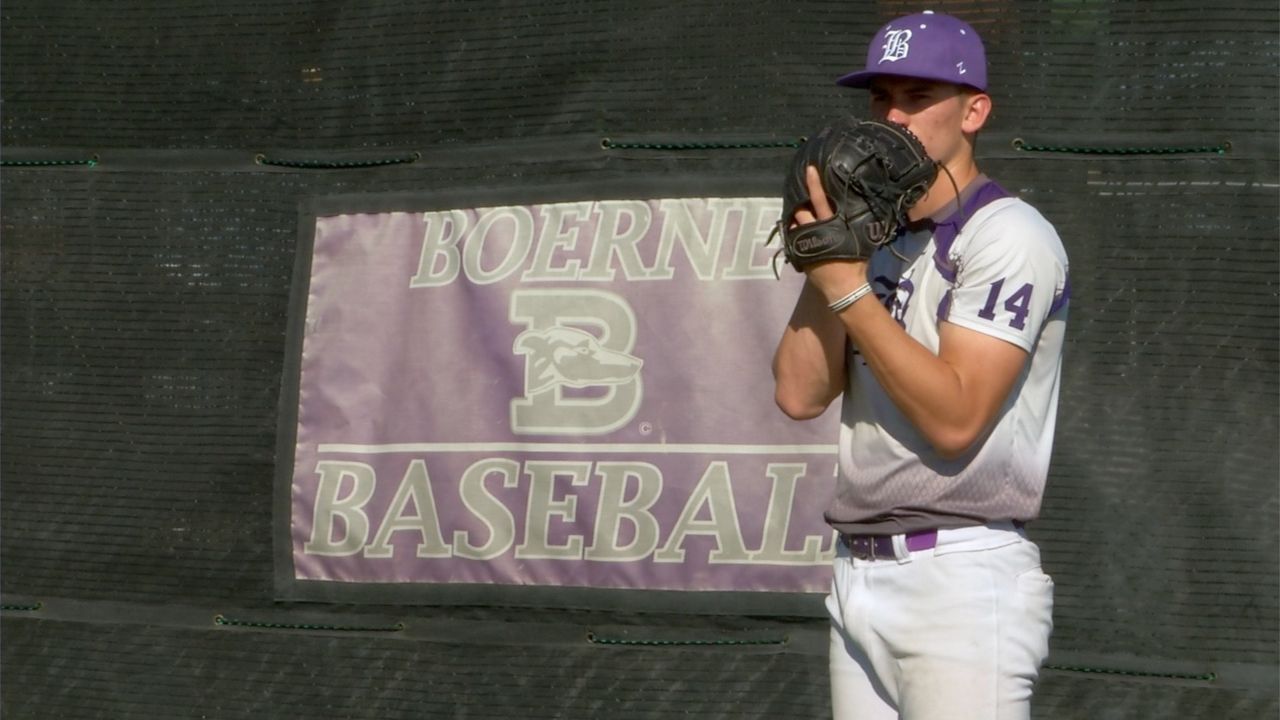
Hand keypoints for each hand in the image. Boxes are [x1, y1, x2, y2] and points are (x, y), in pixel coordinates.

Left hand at [793, 166, 868, 302]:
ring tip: (800, 219)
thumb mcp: (859, 239)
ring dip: (796, 221)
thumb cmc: (855, 264)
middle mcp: (815, 231)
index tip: (809, 169)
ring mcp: (805, 244)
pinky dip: (795, 236)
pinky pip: (793, 241)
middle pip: (801, 211)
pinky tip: (799, 236)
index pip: (821, 200)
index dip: (814, 184)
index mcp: (831, 225)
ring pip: (794, 225)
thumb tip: (860, 210)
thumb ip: (855, 224)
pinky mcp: (800, 255)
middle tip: (801, 200)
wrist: (844, 288)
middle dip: (800, 205)